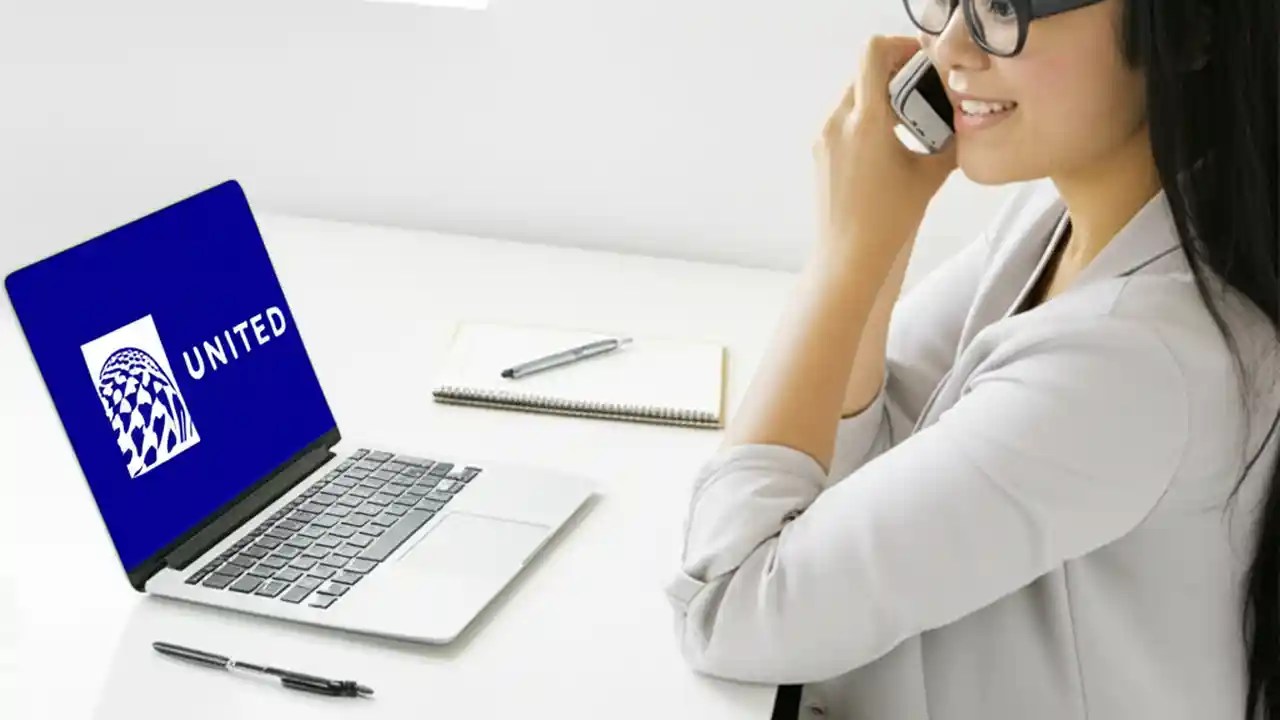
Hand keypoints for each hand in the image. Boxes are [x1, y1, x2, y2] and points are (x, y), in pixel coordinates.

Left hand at [814, 35, 956, 261]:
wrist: (849, 256)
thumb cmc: (890, 219)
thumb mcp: (929, 176)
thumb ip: (948, 141)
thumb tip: (964, 121)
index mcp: (866, 122)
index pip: (873, 54)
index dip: (898, 46)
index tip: (920, 61)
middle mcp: (838, 122)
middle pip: (864, 74)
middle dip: (894, 75)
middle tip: (923, 91)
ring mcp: (824, 137)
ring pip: (853, 97)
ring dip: (880, 99)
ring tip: (909, 122)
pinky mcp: (819, 152)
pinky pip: (843, 120)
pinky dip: (865, 120)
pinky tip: (887, 144)